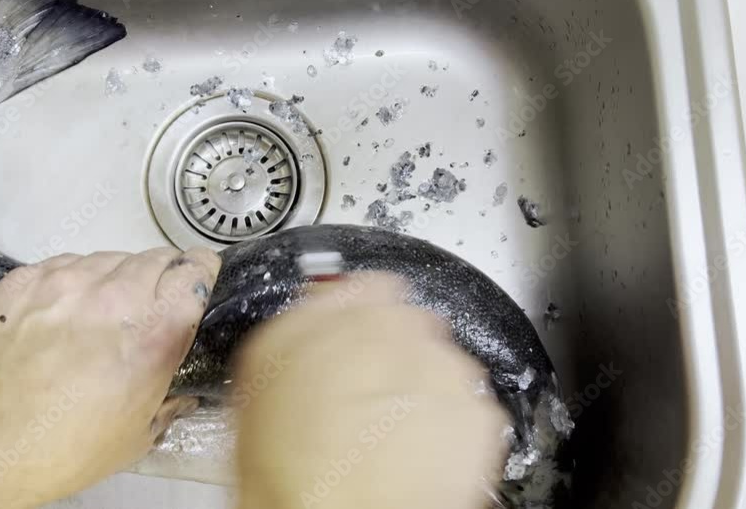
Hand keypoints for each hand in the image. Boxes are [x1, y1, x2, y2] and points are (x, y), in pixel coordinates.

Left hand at [0, 247, 220, 506]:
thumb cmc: (63, 448)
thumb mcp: (137, 435)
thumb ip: (169, 403)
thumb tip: (182, 396)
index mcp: (153, 333)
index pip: (194, 268)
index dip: (199, 271)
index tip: (196, 278)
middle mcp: (113, 297)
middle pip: (153, 258)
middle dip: (158, 276)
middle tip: (144, 307)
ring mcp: (64, 283)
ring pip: (106, 258)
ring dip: (113, 278)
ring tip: (97, 314)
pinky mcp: (23, 281)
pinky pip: (62, 264)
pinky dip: (70, 282)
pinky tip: (61, 313)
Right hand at [233, 273, 508, 508]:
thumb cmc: (292, 460)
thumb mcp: (264, 367)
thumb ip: (303, 317)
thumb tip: (324, 297)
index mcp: (355, 307)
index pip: (373, 284)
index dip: (358, 319)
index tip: (350, 343)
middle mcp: (410, 330)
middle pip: (410, 327)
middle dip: (391, 357)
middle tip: (361, 400)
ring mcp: (450, 373)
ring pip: (440, 367)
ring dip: (420, 392)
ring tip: (384, 436)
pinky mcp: (480, 418)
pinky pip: (466, 410)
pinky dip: (446, 428)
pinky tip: (411, 453)